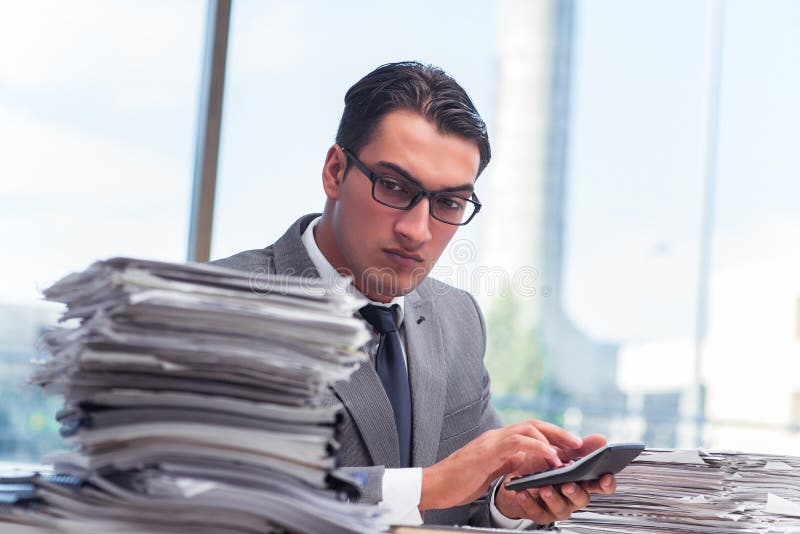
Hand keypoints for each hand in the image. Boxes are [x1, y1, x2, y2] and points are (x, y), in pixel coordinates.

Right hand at [418, 420, 581, 510]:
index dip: (552, 436)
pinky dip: (537, 448)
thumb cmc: (458, 481)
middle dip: (559, 432)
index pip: (529, 432)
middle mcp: (496, 437)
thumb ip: (506, 463)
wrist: (435, 485)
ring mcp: (492, 442)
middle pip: (533, 425)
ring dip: (552, 438)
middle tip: (579, 443)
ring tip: (569, 451)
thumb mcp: (489, 472)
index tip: (570, 445)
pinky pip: (517, 443)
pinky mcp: (488, 452)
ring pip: (528, 428)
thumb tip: (523, 462)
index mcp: (497, 442)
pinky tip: (549, 457)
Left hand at [494, 434, 617, 523]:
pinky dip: (529, 502)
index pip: (600, 486)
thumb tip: (601, 439)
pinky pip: (536, 512)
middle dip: (575, 492)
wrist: (517, 478)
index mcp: (581, 482)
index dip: (606, 483)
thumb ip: (579, 449)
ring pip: (560, 508)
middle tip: (568, 484)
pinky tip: (523, 492)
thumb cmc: (542, 466)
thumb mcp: (559, 454)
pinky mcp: (539, 513)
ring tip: (544, 487)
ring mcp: (557, 507)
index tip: (606, 476)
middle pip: (581, 499)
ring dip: (553, 498)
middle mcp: (572, 497)